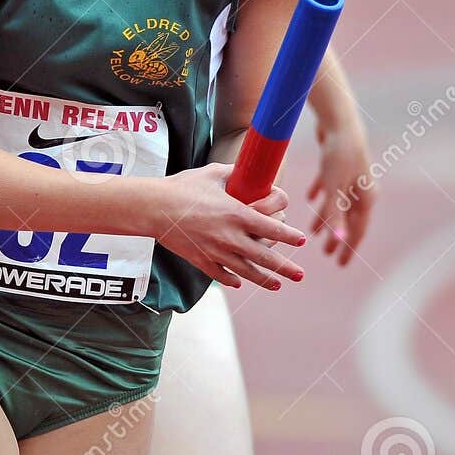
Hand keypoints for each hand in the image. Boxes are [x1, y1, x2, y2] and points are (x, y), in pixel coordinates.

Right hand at [151, 163, 305, 289]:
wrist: (153, 208)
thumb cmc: (183, 187)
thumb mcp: (213, 174)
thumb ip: (234, 173)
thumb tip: (247, 170)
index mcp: (237, 214)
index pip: (272, 228)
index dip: (289, 236)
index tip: (301, 241)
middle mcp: (230, 236)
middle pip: (265, 257)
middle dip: (285, 267)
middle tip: (300, 274)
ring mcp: (215, 251)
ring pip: (246, 271)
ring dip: (265, 280)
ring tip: (278, 285)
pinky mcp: (200, 260)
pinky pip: (221, 274)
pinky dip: (233, 279)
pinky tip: (241, 282)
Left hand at [308, 120, 374, 266]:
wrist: (340, 120)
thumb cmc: (339, 155)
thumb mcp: (334, 187)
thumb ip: (335, 214)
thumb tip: (339, 240)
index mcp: (366, 198)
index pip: (357, 231)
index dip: (347, 248)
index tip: (340, 264)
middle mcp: (362, 189)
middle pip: (348, 219)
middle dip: (336, 236)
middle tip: (326, 254)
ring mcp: (351, 176)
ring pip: (337, 203)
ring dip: (326, 217)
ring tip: (313, 231)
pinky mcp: (339, 164)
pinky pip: (330, 185)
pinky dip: (320, 194)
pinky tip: (309, 198)